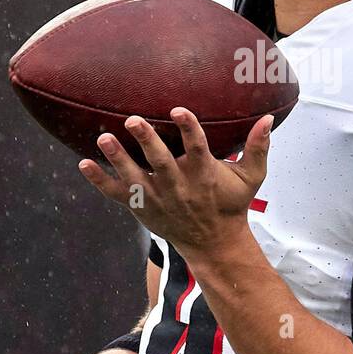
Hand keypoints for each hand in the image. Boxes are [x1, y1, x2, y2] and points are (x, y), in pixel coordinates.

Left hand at [77, 107, 271, 261]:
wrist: (213, 243)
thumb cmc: (231, 204)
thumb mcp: (251, 178)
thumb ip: (258, 148)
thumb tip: (269, 117)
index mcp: (204, 176)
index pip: (197, 149)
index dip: (188, 129)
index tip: (178, 110)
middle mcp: (179, 187)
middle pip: (161, 162)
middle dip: (146, 141)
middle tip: (132, 119)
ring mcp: (157, 199)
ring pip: (135, 177)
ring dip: (118, 158)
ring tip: (103, 138)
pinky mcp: (141, 208)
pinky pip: (117, 194)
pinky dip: (99, 181)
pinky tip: (83, 164)